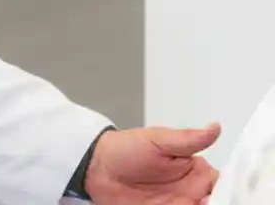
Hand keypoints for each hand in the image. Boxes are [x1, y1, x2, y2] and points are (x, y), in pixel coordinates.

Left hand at [86, 124, 221, 203]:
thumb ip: (188, 139)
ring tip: (195, 204)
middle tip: (204, 201)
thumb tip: (215, 128)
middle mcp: (192, 192)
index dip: (230, 191)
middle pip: (217, 202)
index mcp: (197, 172)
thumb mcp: (158, 140)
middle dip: (218, 204)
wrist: (95, 169)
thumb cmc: (125, 149)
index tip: (226, 194)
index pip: (224, 185)